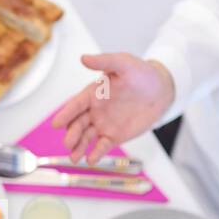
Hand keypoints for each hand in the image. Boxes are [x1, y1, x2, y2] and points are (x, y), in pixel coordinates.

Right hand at [51, 53, 174, 162]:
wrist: (161, 90)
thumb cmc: (141, 73)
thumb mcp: (124, 63)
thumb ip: (104, 62)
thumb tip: (84, 58)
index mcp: (93, 93)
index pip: (76, 105)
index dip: (66, 114)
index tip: (56, 123)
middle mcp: (94, 110)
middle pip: (78, 124)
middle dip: (72, 134)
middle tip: (68, 143)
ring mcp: (103, 124)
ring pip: (86, 138)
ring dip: (79, 147)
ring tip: (74, 158)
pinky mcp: (114, 136)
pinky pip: (102, 146)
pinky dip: (96, 153)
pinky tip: (91, 160)